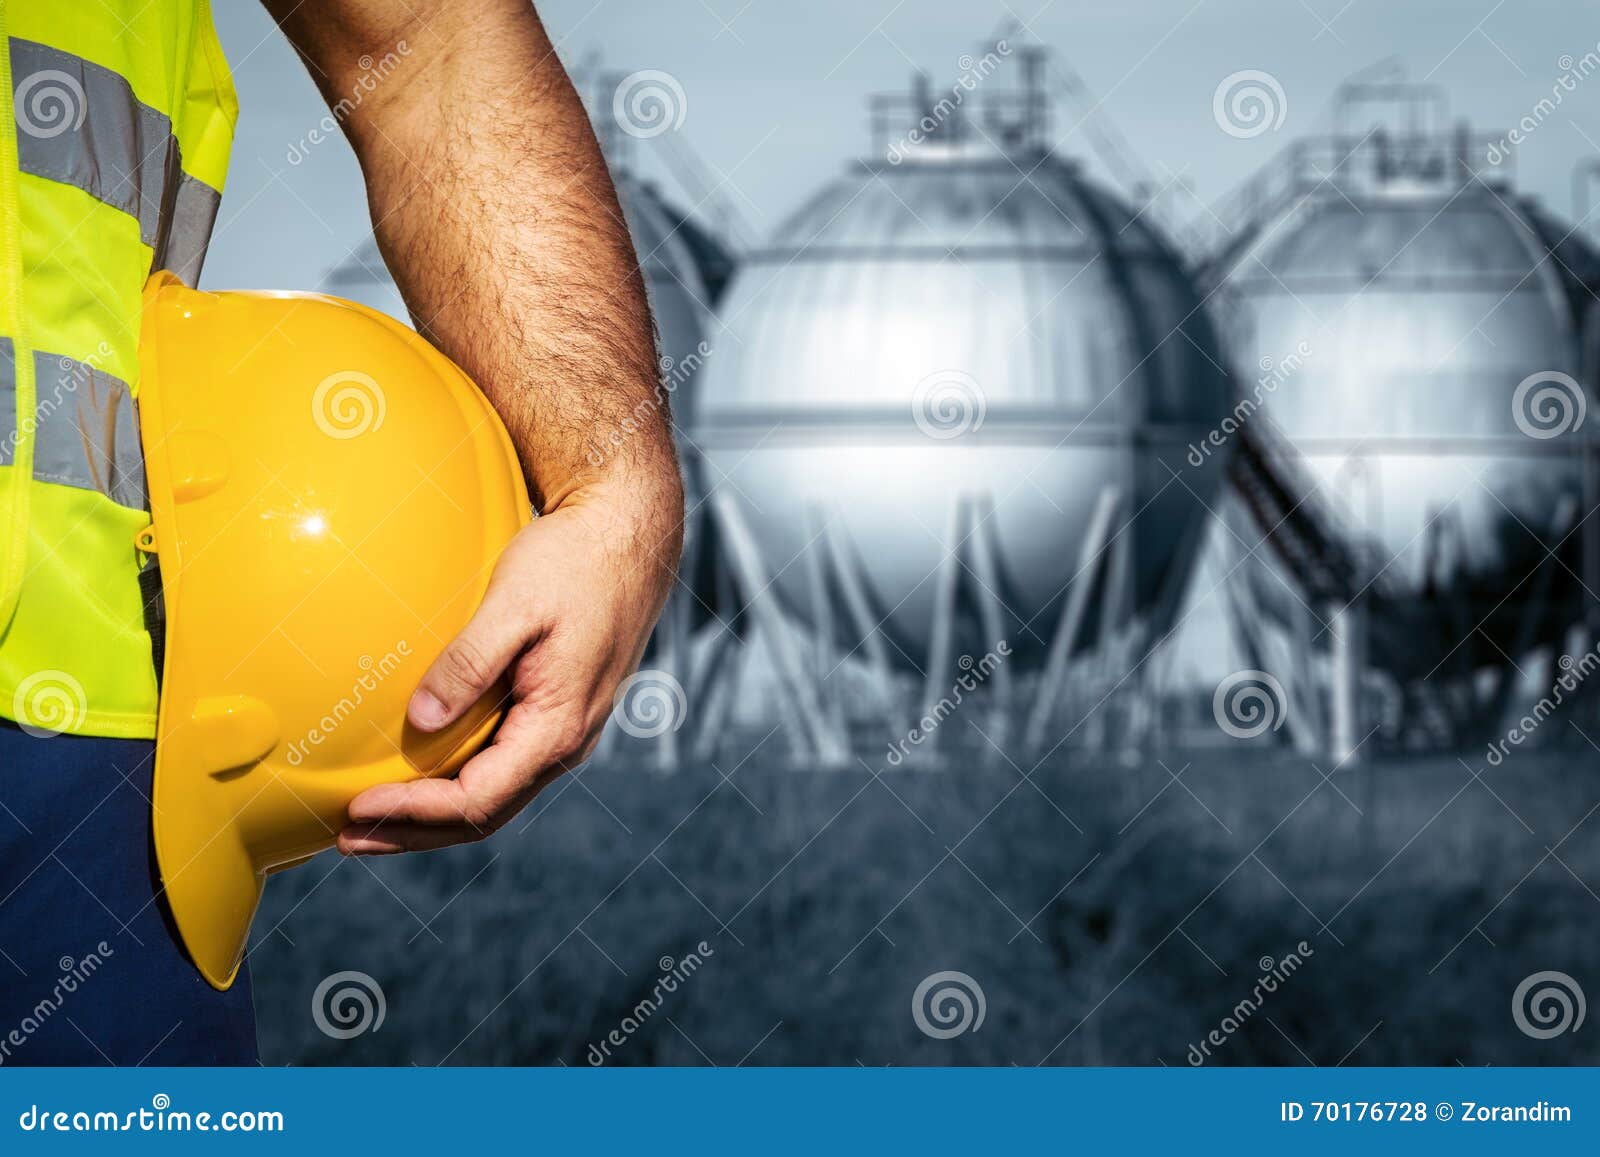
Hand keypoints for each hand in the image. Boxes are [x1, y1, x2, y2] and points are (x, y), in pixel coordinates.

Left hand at [337, 478, 681, 853]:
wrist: (628, 537)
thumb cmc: (575, 563)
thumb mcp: (515, 605)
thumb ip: (469, 664)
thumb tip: (419, 721)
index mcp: (558, 727)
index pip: (476, 799)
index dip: (412, 813)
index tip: (356, 809)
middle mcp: (566, 743)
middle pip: (484, 814)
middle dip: (414, 831)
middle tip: (347, 837)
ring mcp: (564, 730)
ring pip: (493, 794)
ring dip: (431, 813)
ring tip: (373, 815)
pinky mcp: (555, 711)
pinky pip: (501, 765)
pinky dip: (454, 780)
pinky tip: (420, 769)